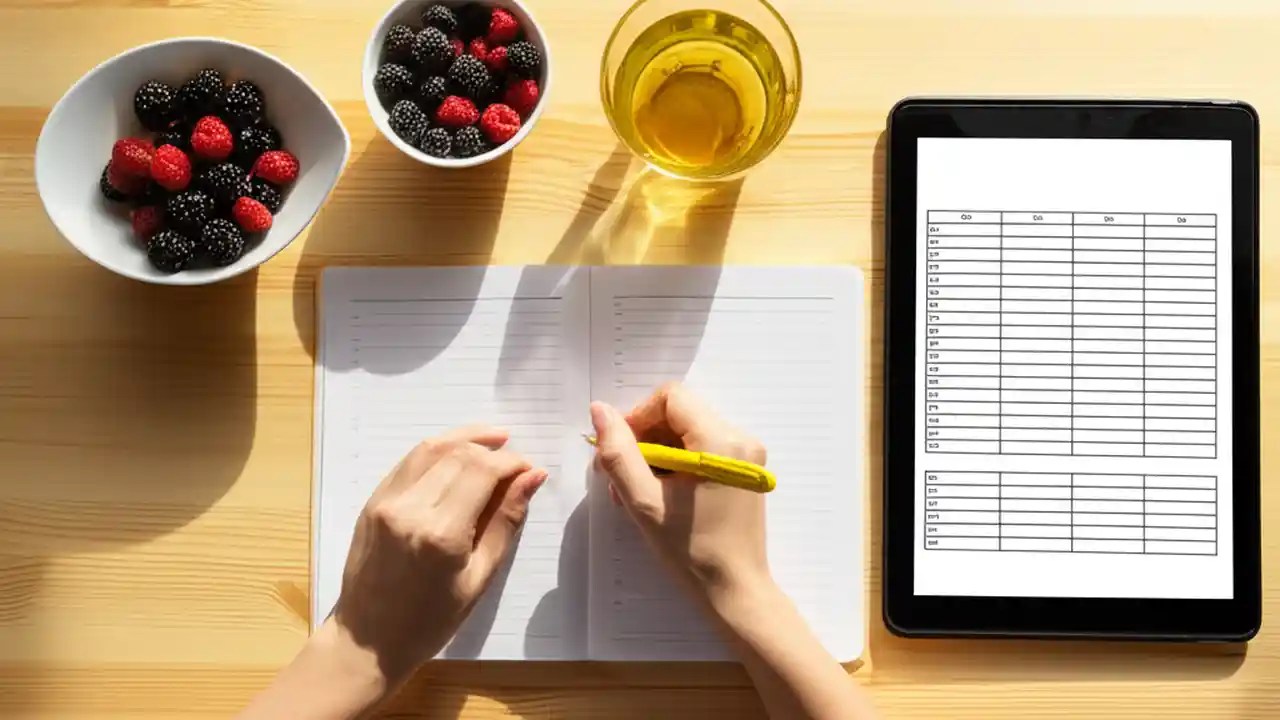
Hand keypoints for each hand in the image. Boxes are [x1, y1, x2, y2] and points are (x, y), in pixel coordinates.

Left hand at [333, 426, 546, 681]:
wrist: (368, 640)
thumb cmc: (432, 621)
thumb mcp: (480, 578)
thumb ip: (506, 522)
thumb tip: (532, 477)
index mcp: (441, 534)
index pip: (483, 471)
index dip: (511, 462)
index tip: (529, 469)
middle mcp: (410, 508)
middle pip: (458, 454)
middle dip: (492, 450)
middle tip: (513, 462)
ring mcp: (385, 502)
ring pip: (430, 448)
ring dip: (464, 439)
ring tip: (491, 441)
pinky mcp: (372, 501)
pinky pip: (408, 462)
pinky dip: (436, 451)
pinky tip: (456, 457)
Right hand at [589, 383, 770, 606]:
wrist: (735, 590)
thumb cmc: (691, 551)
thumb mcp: (645, 502)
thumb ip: (619, 453)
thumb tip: (600, 411)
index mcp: (720, 441)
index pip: (671, 397)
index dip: (637, 416)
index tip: (619, 450)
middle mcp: (740, 438)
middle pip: (680, 413)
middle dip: (644, 438)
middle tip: (619, 476)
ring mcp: (746, 454)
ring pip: (688, 431)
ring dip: (656, 453)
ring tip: (634, 491)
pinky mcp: (744, 469)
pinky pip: (702, 448)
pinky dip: (675, 463)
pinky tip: (658, 493)